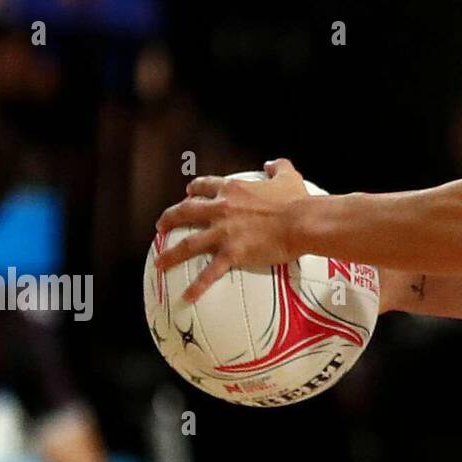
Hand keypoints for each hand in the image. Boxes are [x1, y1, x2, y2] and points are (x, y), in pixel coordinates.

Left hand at [154, 158, 310, 303]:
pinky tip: (186, 297)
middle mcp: (221, 209)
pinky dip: (196, 286)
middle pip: (185, 212)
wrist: (302, 222)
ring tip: (159, 262)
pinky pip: (209, 273)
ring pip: (187, 243)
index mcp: (232, 189)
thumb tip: (271, 164)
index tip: (188, 193)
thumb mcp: (288, 176)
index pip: (204, 186)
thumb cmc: (296, 200)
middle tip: (161, 226)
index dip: (193, 189)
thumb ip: (277, 167)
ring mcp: (223, 233)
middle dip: (169, 218)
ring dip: (170, 254)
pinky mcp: (232, 253)